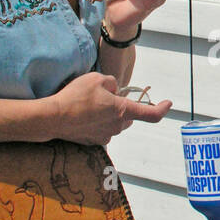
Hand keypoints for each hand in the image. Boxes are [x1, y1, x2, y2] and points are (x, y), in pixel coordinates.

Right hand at [48, 72, 170, 144]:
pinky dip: (96, 122)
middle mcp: (117, 127)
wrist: (52, 117)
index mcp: (122, 111)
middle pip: (129, 117)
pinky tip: (82, 114)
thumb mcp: (97, 78)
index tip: (167, 104)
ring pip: (114, 123)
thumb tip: (114, 91)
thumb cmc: (75, 97)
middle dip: (123, 107)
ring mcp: (104, 136)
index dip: (161, 109)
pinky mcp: (92, 142)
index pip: (150, 114)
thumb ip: (112, 82)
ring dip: (108, 114)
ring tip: (89, 104)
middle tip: (106, 96)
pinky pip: (101, 129)